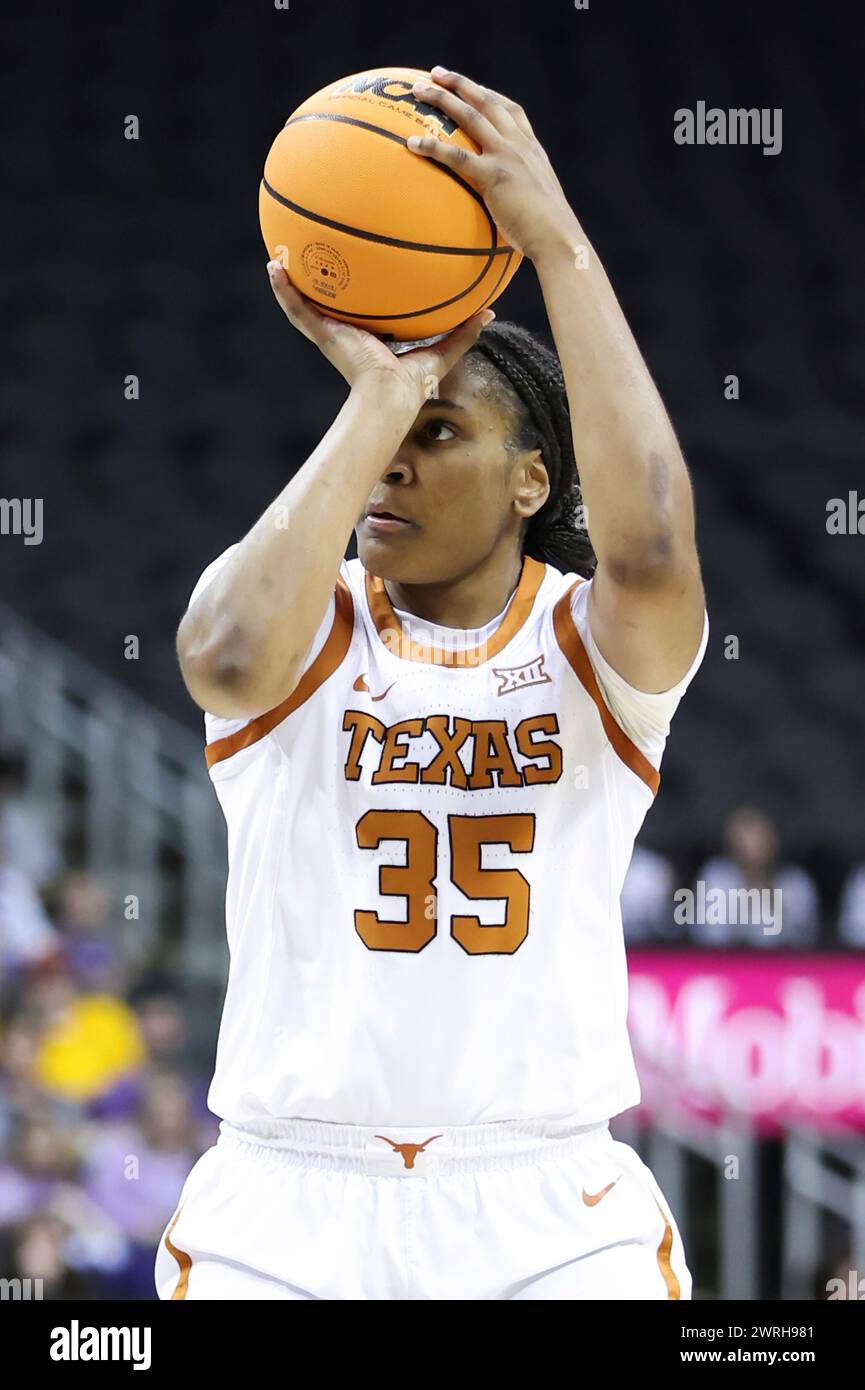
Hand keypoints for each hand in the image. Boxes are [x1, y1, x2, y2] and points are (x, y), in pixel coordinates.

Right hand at [267, 260, 494, 409]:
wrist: (388, 398)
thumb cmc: (411, 386)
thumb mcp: (440, 353)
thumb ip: (462, 332)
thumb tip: (490, 312)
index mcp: (372, 338)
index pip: (366, 312)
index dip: (363, 295)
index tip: (362, 273)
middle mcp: (349, 334)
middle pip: (333, 303)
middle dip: (323, 281)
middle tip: (314, 255)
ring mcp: (332, 334)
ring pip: (307, 304)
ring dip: (291, 282)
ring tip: (280, 254)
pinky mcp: (323, 334)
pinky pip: (299, 309)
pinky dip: (283, 289)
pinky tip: (273, 266)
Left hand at [406, 67, 576, 262]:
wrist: (558, 238)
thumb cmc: (549, 233)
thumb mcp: (541, 205)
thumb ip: (525, 198)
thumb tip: (512, 212)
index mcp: (532, 150)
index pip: (512, 111)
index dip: (491, 95)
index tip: (475, 87)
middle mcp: (519, 145)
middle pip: (487, 102)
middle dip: (460, 84)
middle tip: (436, 74)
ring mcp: (507, 156)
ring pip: (470, 116)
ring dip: (442, 99)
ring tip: (418, 90)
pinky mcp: (493, 175)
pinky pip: (456, 156)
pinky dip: (432, 147)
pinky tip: (412, 144)